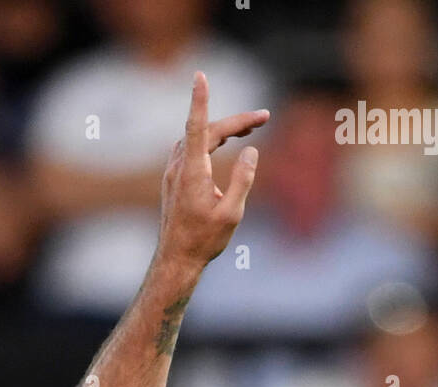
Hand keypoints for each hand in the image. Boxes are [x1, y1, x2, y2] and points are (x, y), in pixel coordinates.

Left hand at [157, 72, 268, 273]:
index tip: (200, 76)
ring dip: (223, 130)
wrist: (175, 260)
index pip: (196, 127)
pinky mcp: (173, 180)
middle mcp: (179, 168)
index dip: (200, 100)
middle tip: (264, 118)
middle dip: (236, 122)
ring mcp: (173, 173)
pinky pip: (191, 149)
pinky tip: (223, 144)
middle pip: (208, 132)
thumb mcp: (231, 213)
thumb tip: (251, 151)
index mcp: (193, 172)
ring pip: (197, 139)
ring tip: (249, 129)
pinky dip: (209, 141)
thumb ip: (243, 180)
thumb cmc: (204, 240)